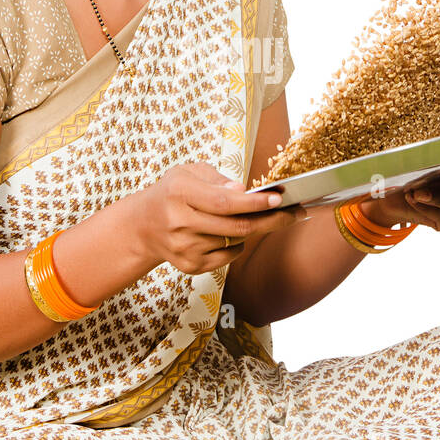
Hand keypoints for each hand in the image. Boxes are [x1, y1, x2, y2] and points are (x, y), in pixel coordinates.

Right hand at [130, 162, 306, 275]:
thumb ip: (217, 179)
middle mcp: (179, 223)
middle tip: (295, 212)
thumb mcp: (189, 173)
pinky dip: (237, 244)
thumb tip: (243, 191)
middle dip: (271, 220)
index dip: (255, 202)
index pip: (224, 202)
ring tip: (257, 216)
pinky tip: (230, 232)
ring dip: (253, 229)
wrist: (143, 225)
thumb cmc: (172, 193)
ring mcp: (184, 248)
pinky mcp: (190, 266)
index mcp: (178, 193)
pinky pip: (229, 256)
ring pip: (236, 241)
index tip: (279, 198)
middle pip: (236, 227)